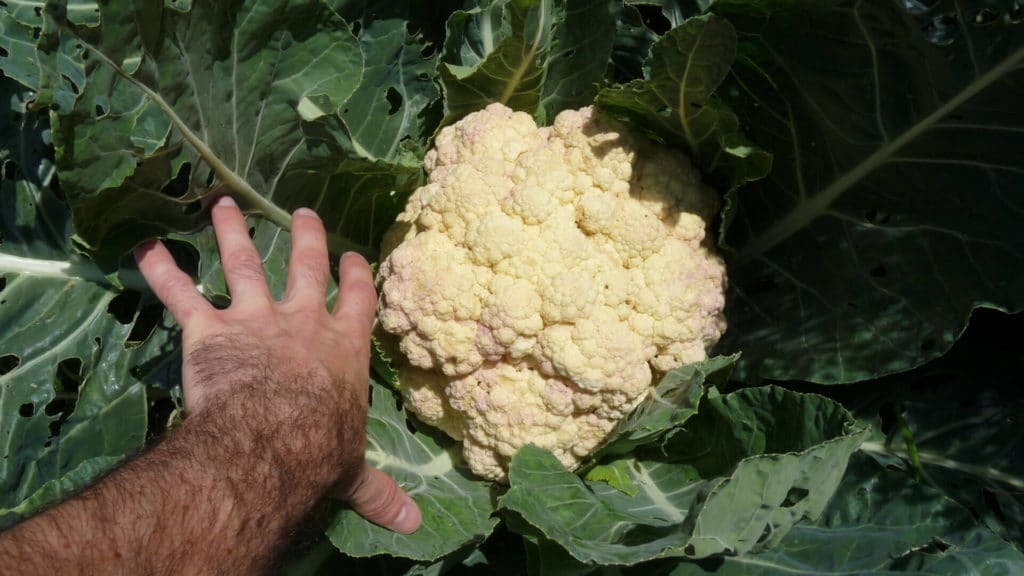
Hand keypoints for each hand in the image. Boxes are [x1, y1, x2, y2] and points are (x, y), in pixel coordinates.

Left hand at [134, 195, 420, 533]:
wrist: (273, 439)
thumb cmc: (320, 449)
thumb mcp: (353, 471)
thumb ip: (377, 490)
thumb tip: (411, 526)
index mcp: (342, 347)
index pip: (356, 300)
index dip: (354, 275)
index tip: (352, 255)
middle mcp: (302, 322)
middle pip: (306, 267)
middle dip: (306, 237)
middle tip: (302, 212)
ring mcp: (255, 319)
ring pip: (244, 265)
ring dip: (232, 233)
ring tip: (222, 204)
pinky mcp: (209, 330)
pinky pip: (181, 296)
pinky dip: (162, 272)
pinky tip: (144, 248)